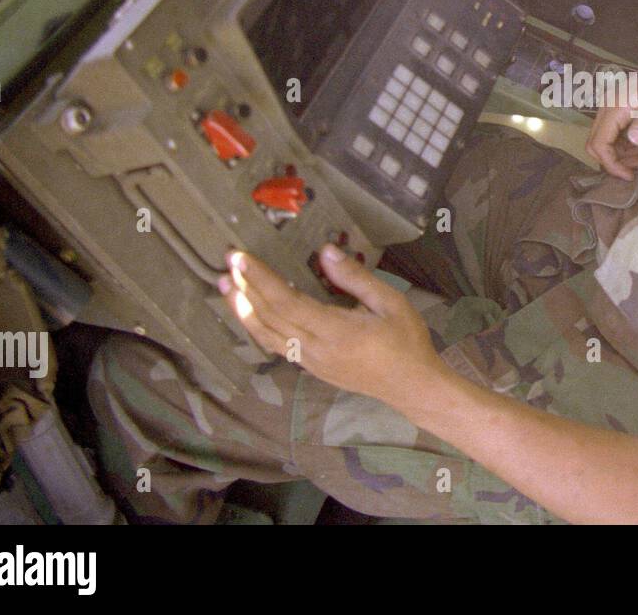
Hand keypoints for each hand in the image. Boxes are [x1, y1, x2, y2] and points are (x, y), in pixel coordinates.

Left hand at [219, 246, 446, 411]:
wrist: (412, 386)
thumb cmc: (406, 341)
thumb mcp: (390, 302)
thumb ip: (355, 278)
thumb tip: (325, 251)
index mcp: (334, 331)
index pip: (286, 301)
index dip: (260, 278)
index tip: (241, 258)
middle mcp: (314, 349)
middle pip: (269, 317)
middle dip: (245, 289)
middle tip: (226, 264)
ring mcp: (310, 362)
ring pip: (266, 335)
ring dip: (243, 310)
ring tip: (225, 287)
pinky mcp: (311, 368)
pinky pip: (276, 346)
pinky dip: (257, 327)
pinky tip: (250, 313)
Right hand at [586, 45, 637, 178]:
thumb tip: (634, 140)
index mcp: (615, 105)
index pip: (599, 144)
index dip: (611, 164)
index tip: (631, 176)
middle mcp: (608, 106)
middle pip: (595, 144)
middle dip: (613, 162)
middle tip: (637, 169)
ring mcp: (612, 107)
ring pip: (603, 140)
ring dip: (618, 155)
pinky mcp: (620, 108)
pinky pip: (612, 133)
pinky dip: (623, 146)